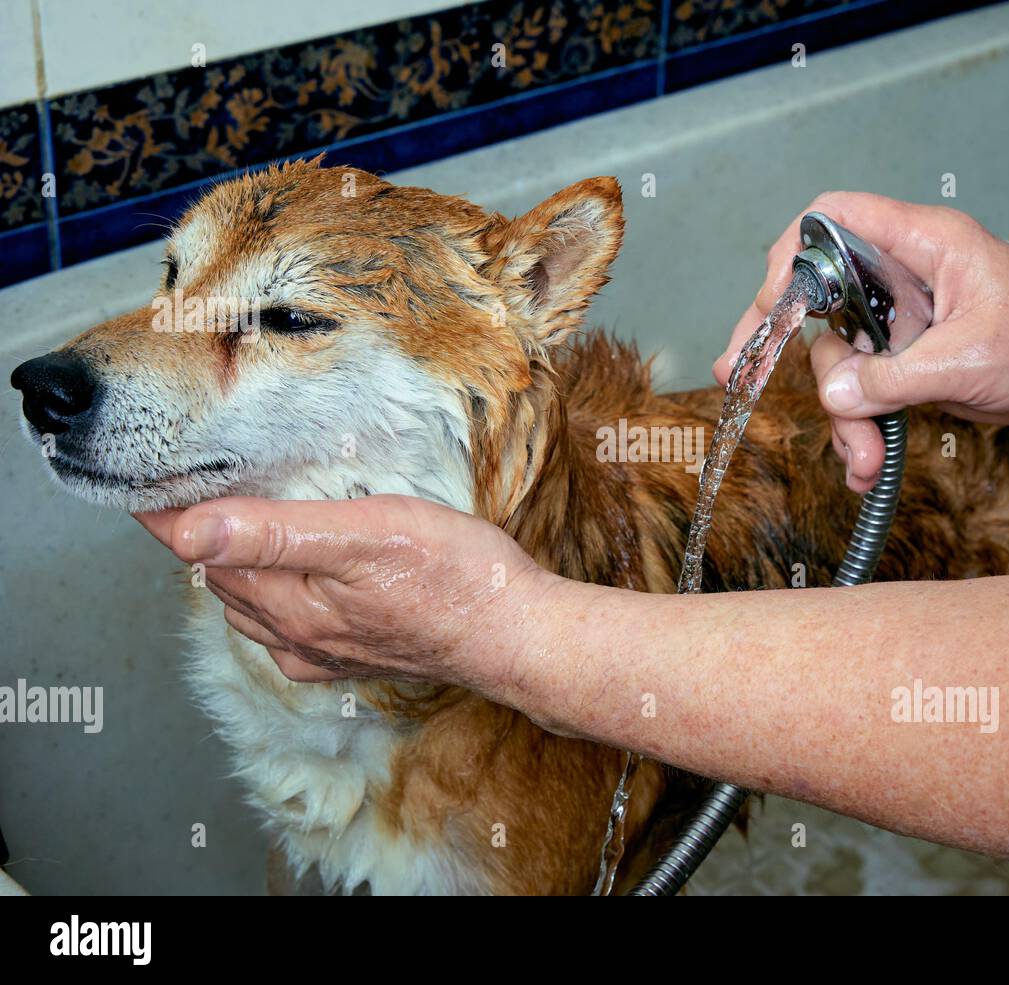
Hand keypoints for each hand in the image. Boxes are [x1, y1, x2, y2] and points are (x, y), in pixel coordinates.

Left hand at [133, 495, 553, 690]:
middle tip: (177, 494)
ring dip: (230, 573)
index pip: (205, 554)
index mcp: (292, 602)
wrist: (518, 637)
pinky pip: (290, 636)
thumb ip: (274, 535)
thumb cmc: (454, 578)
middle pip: (224, 583)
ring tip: (222, 533)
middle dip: (196, 540)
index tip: (137, 482)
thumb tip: (187, 532)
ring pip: (255, 610)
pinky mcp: (358, 658)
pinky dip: (269, 606)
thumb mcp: (364, 535)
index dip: (168, 517)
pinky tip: (284, 596)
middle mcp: (298, 635)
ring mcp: (327, 653)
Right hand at [715, 192, 1008, 491]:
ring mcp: (902, 318)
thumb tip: (831, 396)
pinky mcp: (908, 356)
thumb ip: (895, 379)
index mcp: (920, 244)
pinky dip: (862, 427)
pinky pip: (865, 389)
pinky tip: (867, 466)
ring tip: (863, 462)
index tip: (772, 306)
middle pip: (816, 299)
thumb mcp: (971, 361)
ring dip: (842, 415)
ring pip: (839, 360)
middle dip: (789, 352)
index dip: (791, 254)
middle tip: (736, 378)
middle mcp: (902, 274)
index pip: (831, 218)